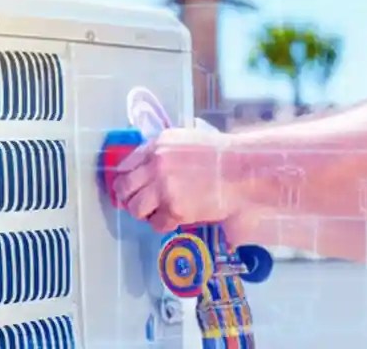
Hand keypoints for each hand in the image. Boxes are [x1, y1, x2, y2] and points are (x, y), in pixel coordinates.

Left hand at [111, 127, 245, 234]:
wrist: (242, 171)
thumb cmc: (218, 155)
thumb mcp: (184, 141)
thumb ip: (160, 152)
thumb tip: (141, 168)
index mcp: (156, 146)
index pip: (125, 165)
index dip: (126, 179)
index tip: (129, 187)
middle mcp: (155, 166)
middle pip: (124, 188)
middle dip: (128, 198)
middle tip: (139, 203)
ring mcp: (164, 188)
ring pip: (135, 208)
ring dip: (143, 213)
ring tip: (155, 213)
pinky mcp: (176, 209)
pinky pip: (156, 223)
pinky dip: (161, 224)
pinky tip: (172, 219)